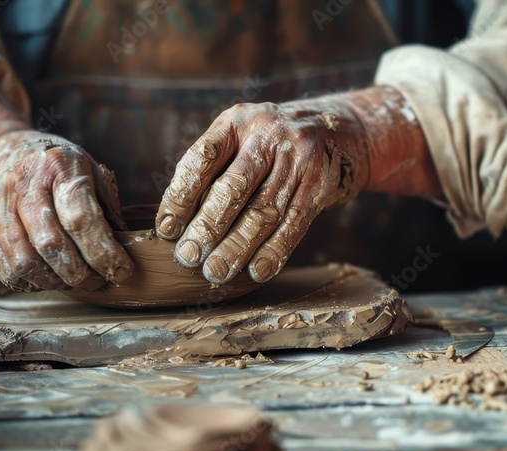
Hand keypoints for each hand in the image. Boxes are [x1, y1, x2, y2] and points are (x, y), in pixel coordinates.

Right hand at [0, 130, 132, 290]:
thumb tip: (126, 249)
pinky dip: (30, 282)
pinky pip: (5, 269)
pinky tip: (47, 277)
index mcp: (57, 167)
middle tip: (99, 281)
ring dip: (55, 282)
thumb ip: (106, 206)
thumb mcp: (87, 170)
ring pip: (24, 263)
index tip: (122, 271)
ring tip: (73, 280)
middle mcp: (22, 185)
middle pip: (50, 244)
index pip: (81, 218)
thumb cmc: (55, 167)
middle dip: (80, 273)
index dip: (103, 252)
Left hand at [154, 100, 370, 284]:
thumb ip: (214, 169)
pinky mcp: (321, 183)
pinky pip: (294, 223)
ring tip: (216, 272)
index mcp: (237, 121)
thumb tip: (178, 224)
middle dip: (208, 227)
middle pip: (233, 187)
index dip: (181, 196)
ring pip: (263, 210)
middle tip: (189, 257)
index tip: (167, 229)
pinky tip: (257, 271)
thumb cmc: (272, 144)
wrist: (339, 129)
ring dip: (237, 246)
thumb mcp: (242, 137)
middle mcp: (268, 134)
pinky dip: (274, 250)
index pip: (202, 159)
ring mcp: (298, 159)